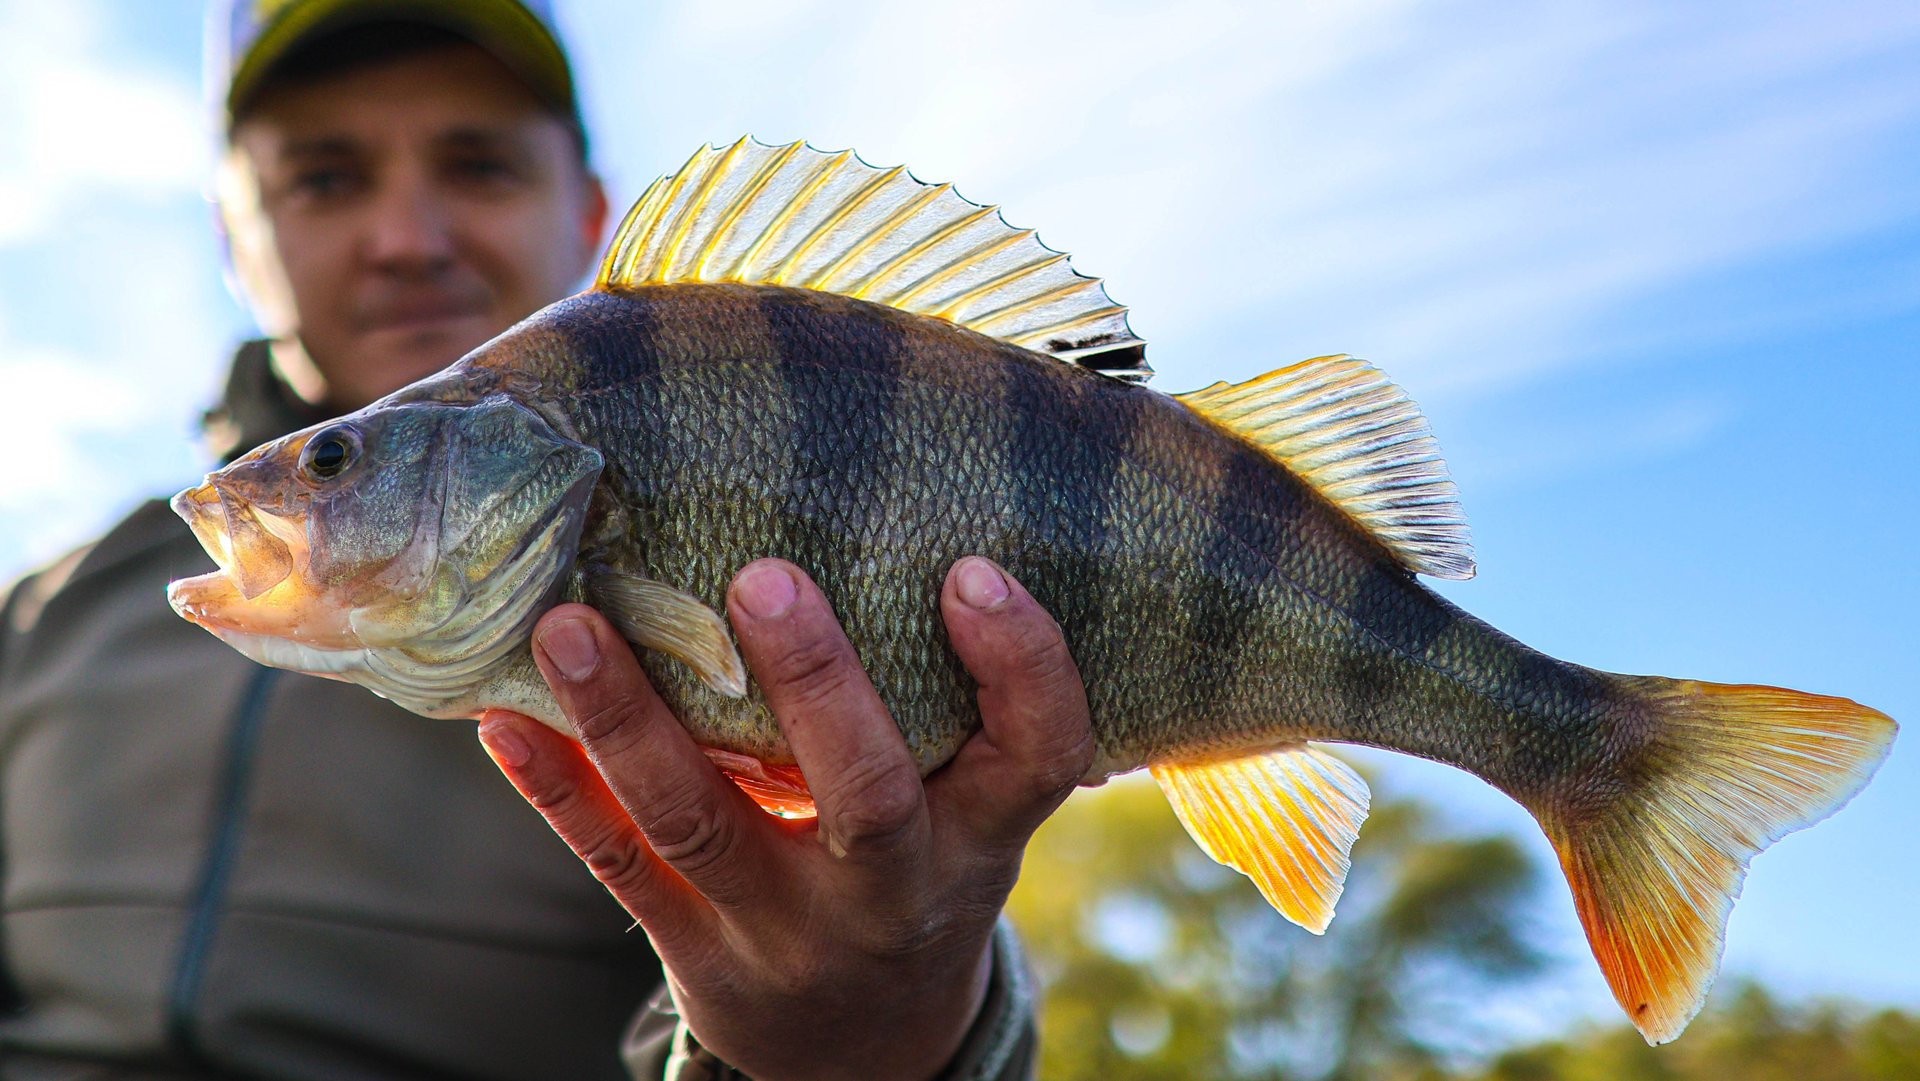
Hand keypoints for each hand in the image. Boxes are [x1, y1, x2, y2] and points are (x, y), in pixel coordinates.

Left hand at [477, 556, 1092, 1080]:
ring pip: (704, 826)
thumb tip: (873, 510)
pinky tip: (505, 720)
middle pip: (868, 797)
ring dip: (631, 722)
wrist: (862, 1046)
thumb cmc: (919, 870)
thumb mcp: (968, 811)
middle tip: (763, 574)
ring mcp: (784, 926)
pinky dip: (560, 790)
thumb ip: (948, 708)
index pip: (1038, 757)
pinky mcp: (696, 948)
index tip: (973, 569)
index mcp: (979, 838)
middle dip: (817, 685)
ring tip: (571, 625)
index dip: (1020, 666)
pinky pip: (619, 866)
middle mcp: (891, 889)